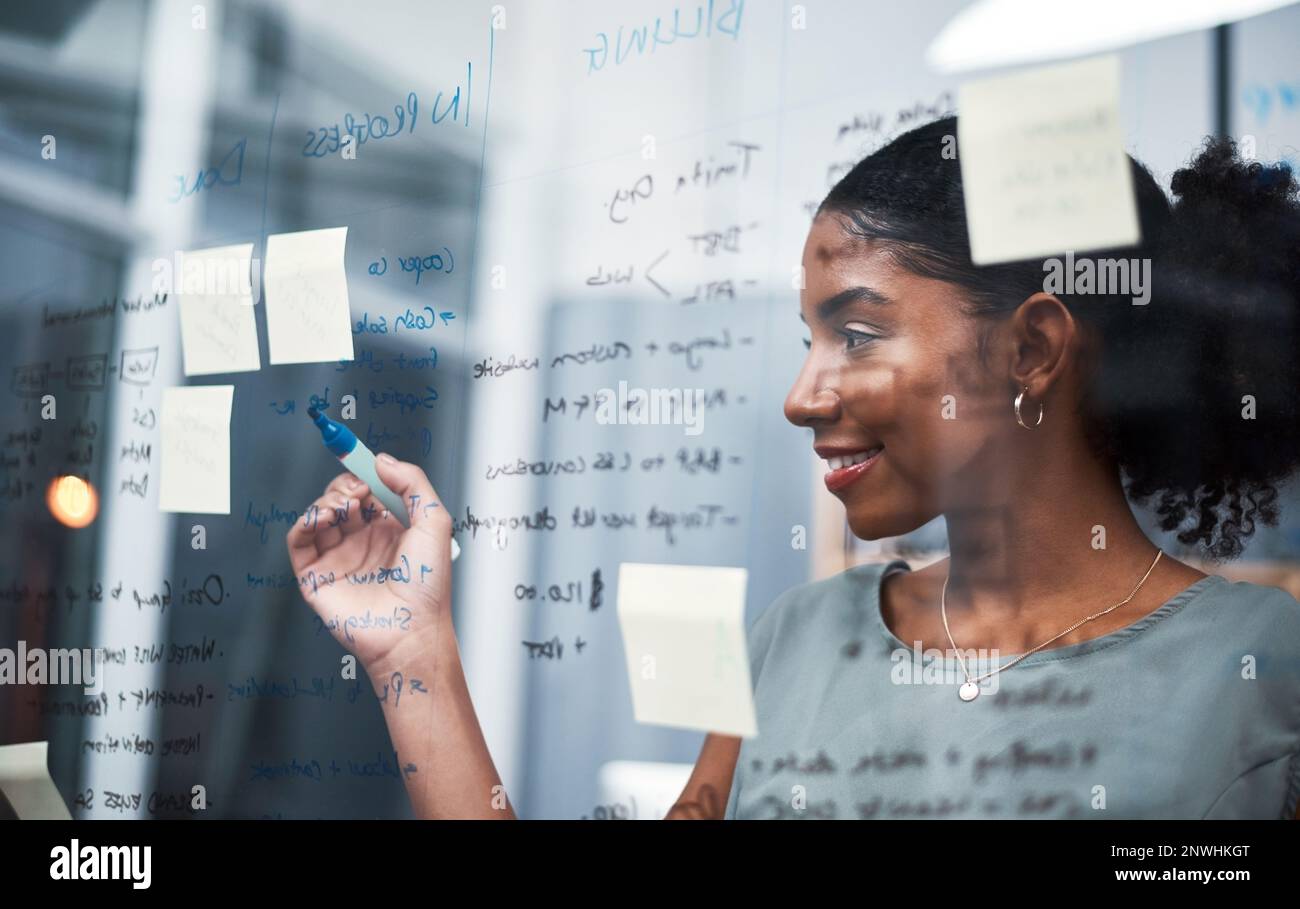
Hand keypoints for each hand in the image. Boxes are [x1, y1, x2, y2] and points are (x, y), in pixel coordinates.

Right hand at [286, 453, 455, 671]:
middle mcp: (362, 541)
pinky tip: (323, 517)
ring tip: (345, 507)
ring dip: (327, 500)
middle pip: (340, 498)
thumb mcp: (435, 521)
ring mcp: (338, 557)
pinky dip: (304, 521)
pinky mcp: (316, 576)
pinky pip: (298, 540)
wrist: (410, 629)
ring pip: (318, 514)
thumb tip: (382, 460)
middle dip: (345, 485)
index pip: (368, 490)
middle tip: (358, 490)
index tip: (358, 456)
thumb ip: (413, 483)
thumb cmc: (427, 586)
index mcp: (390, 529)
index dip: (362, 473)